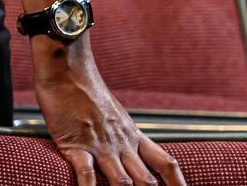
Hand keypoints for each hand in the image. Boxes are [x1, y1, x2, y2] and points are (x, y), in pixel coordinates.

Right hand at [33, 38, 187, 185]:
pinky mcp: (78, 145)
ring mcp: (102, 145)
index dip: (177, 182)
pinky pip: (88, 174)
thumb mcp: (113, 116)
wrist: (69, 71)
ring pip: (122, 180)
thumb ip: (121, 136)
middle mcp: (123, 143)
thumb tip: (127, 154)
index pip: (165, 162)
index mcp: (134, 136)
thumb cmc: (86, 93)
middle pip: (146, 178)